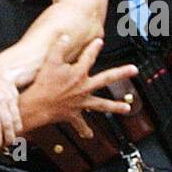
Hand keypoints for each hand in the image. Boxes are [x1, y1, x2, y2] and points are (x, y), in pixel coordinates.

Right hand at [19, 34, 137, 139]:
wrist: (37, 106)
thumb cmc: (42, 85)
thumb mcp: (49, 62)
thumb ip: (58, 47)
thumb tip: (64, 35)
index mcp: (79, 73)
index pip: (89, 56)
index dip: (94, 47)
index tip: (100, 41)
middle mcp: (84, 88)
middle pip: (107, 79)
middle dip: (121, 73)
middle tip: (134, 69)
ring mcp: (81, 102)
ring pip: (102, 105)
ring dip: (115, 107)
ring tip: (127, 108)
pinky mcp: (74, 114)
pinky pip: (81, 124)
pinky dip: (84, 130)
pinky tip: (89, 135)